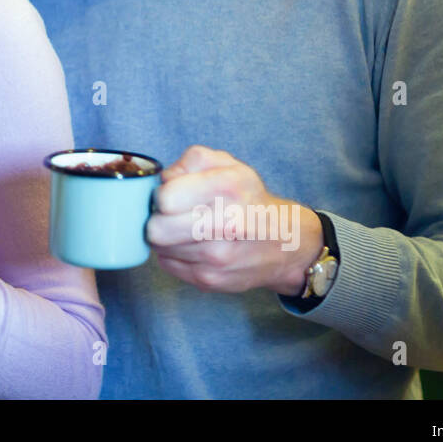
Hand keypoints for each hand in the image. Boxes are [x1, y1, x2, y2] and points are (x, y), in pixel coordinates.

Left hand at [145, 145, 322, 294]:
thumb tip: (163, 181)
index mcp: (228, 187)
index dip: (162, 194)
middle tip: (172, 215)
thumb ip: (191, 160)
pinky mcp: (210, 280)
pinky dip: (173, 254)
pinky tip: (192, 246)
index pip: (165, 198)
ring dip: (165, 237)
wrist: (286, 242)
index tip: (173, 195)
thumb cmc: (248, 199)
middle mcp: (227, 224)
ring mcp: (218, 257)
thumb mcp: (228, 164)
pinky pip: (168, 265)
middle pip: (156, 229)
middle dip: (158, 218)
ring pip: (159, 248)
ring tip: (186, 229)